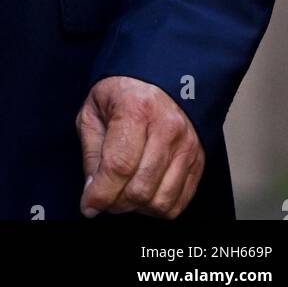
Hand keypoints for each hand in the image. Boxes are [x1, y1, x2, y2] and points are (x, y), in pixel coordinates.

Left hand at [76, 76, 204, 217]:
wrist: (160, 78)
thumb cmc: (122, 93)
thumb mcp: (93, 111)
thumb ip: (91, 152)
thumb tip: (92, 191)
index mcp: (136, 109)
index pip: (119, 166)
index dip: (101, 194)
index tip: (88, 205)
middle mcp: (167, 128)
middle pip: (140, 188)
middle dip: (116, 203)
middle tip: (103, 198)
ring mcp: (187, 146)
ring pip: (161, 201)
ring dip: (137, 208)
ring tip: (123, 193)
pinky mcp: (199, 160)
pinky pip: (179, 202)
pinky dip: (157, 207)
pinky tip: (144, 193)